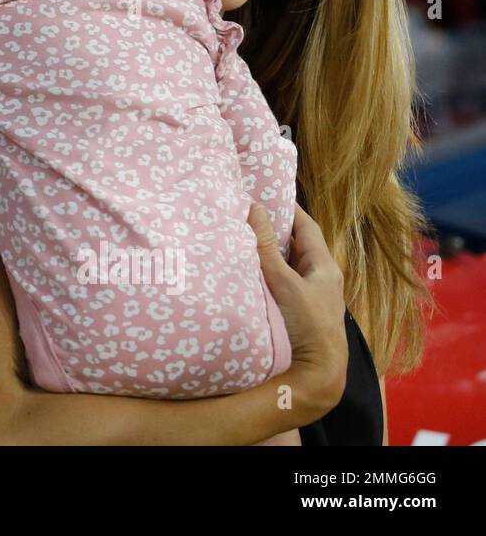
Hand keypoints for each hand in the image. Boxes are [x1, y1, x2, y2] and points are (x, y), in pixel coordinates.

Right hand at [250, 201, 348, 419]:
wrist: (316, 373)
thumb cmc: (305, 324)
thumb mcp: (283, 281)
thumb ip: (266, 246)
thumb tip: (254, 207)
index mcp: (325, 267)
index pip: (306, 227)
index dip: (288, 208)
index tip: (267, 194)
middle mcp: (321, 279)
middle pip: (296, 246)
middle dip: (274, 230)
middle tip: (247, 214)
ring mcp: (310, 297)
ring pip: (287, 266)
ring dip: (269, 253)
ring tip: (242, 238)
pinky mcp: (297, 312)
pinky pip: (282, 284)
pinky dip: (267, 274)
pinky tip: (249, 273)